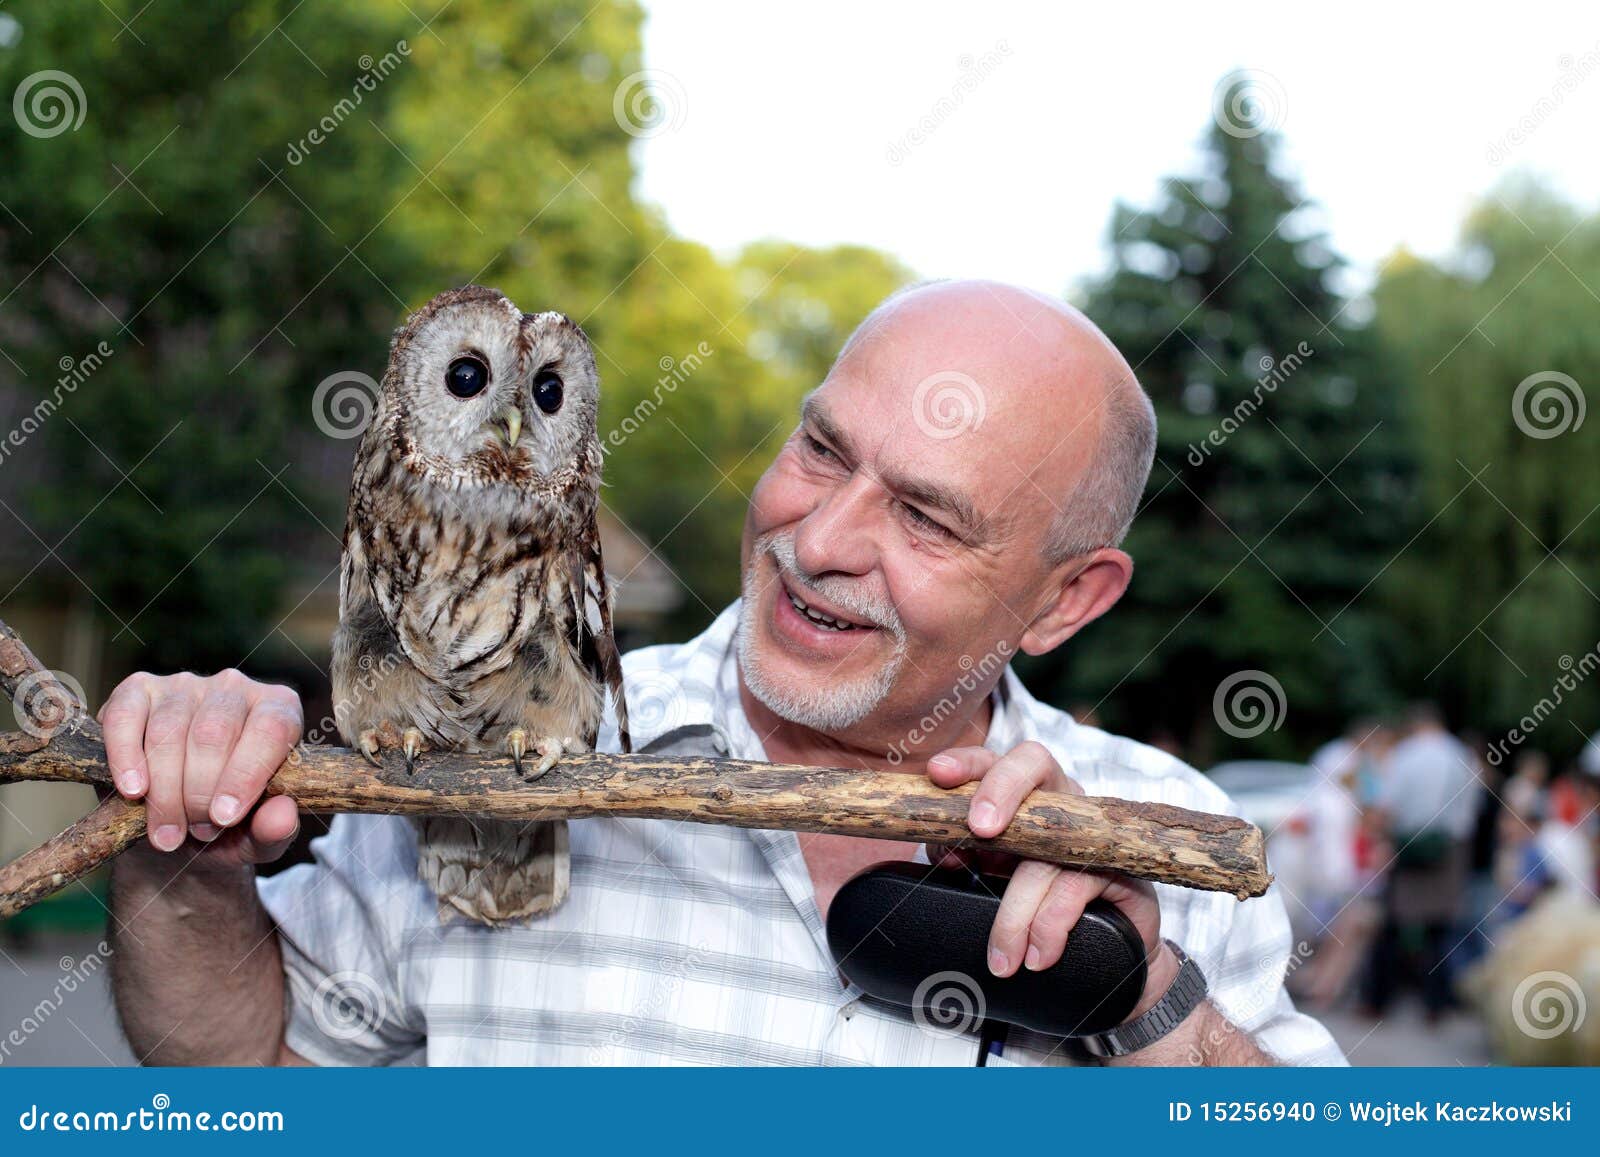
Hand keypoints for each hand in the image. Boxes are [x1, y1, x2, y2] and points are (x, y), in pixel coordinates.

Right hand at [99, 669, 303, 868]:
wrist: (174, 826)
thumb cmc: (226, 823)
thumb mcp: (257, 836)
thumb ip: (276, 829)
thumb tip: (283, 816)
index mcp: (279, 709)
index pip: (271, 729)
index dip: (245, 775)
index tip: (224, 818)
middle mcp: (235, 688)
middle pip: (214, 733)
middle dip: (199, 793)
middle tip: (196, 831)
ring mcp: (185, 685)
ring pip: (168, 732)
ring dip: (164, 790)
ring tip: (168, 831)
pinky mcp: (138, 691)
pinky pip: (125, 718)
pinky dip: (126, 758)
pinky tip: (133, 791)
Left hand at [925, 742, 1177, 1018]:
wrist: (1112, 951)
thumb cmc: (1043, 903)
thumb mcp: (997, 875)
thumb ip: (967, 855)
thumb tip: (943, 852)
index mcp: (1020, 795)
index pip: (991, 760)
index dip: (966, 761)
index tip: (938, 773)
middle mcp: (1058, 798)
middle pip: (1032, 763)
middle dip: (1000, 789)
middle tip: (980, 829)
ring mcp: (1091, 828)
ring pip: (1047, 845)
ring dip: (1016, 909)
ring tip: (1001, 956)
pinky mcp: (1118, 865)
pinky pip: (1076, 886)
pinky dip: (1050, 925)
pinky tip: (1038, 954)